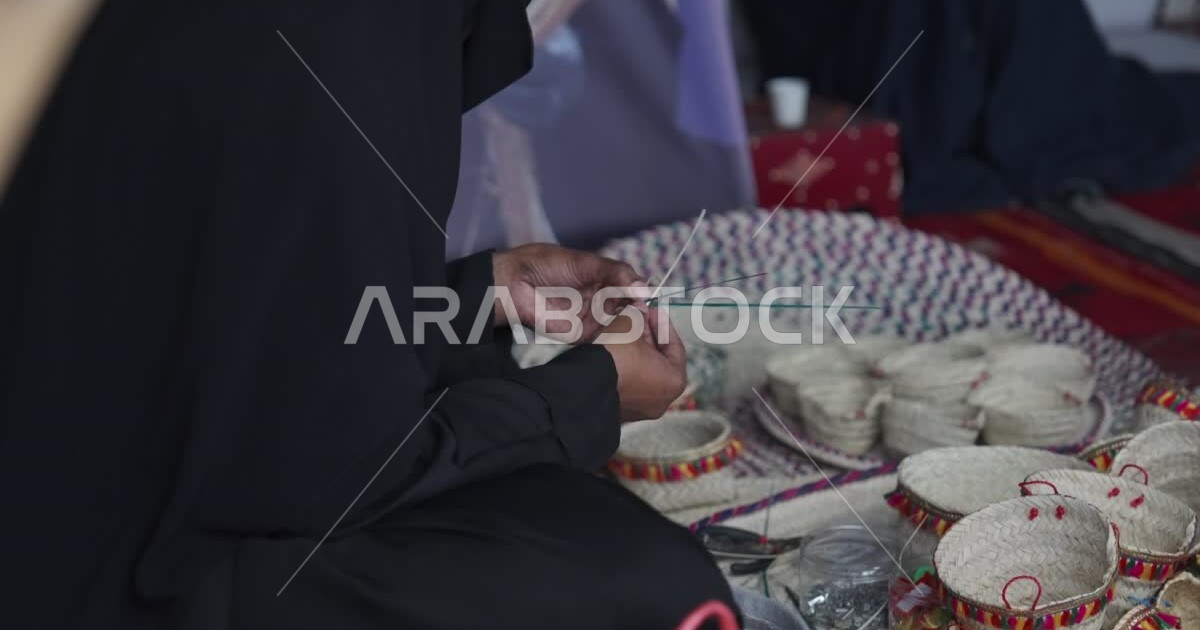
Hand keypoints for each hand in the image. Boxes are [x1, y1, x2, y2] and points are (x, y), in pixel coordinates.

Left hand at [493, 243, 646, 342]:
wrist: (514, 284)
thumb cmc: (546, 265)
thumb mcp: (585, 262)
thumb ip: (614, 272)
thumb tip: (643, 286)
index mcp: (600, 279)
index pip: (628, 286)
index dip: (639, 291)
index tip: (649, 295)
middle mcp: (598, 300)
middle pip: (627, 307)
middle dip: (637, 309)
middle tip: (643, 310)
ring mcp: (590, 319)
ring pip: (618, 324)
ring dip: (628, 324)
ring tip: (635, 322)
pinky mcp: (580, 335)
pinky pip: (601, 339)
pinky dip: (613, 337)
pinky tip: (623, 334)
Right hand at [600, 308, 686, 421]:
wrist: (584, 385)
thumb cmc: (614, 358)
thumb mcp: (628, 326)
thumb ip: (637, 315)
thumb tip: (638, 311)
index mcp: (673, 381)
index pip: (675, 347)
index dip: (663, 325)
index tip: (653, 312)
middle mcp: (662, 400)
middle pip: (659, 361)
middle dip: (649, 337)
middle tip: (639, 320)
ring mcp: (641, 409)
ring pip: (644, 373)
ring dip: (637, 352)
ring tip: (625, 332)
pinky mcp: (622, 411)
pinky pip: (630, 384)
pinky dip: (627, 368)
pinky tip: (616, 351)